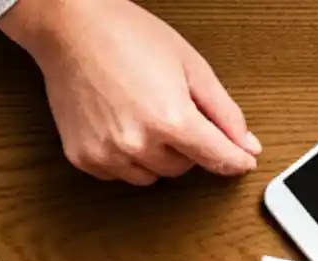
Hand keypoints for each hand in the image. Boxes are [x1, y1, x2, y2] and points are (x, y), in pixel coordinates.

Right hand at [0, 0, 260, 184]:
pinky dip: (126, 157)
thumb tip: (246, 144)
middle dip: (186, 145)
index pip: (217, 158)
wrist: (70, 28)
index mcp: (170, 119)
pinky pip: (119, 174)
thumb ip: (223, 111)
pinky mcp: (84, 158)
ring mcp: (108, 154)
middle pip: (183, 168)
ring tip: (143, 115)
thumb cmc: (126, 36)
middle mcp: (138, 143)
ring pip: (152, 176)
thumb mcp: (190, 66)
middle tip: (172, 110)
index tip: (242, 162)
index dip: (235, 161)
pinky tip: (120, 123)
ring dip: (157, 155)